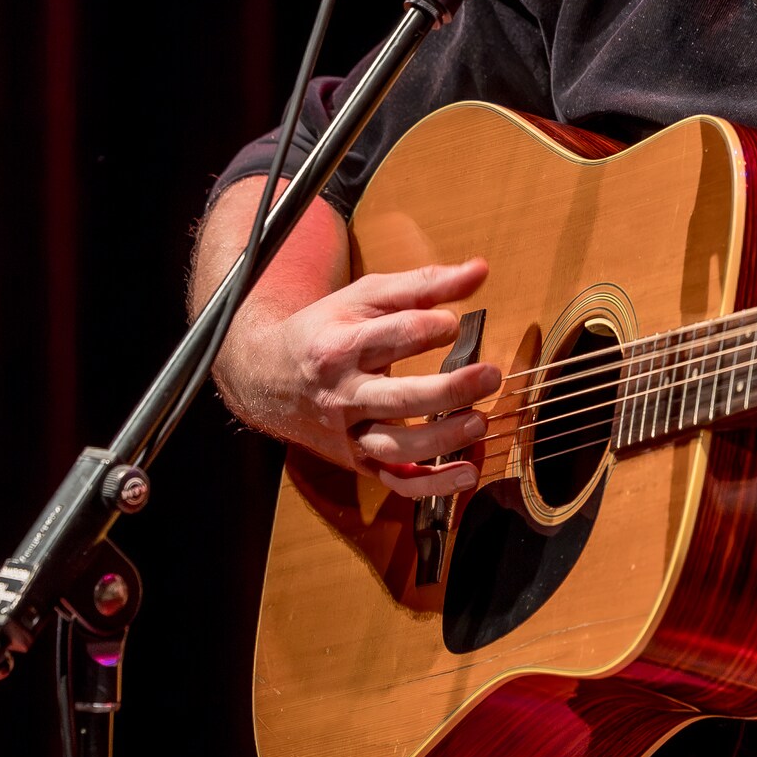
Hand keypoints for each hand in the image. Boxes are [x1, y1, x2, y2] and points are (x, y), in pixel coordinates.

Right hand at [235, 258, 499, 497]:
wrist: (266, 377)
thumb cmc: (324, 331)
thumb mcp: (365, 297)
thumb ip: (423, 285)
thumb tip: (479, 271)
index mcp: (342, 347)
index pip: (393, 336)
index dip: (432, 327)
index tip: (454, 322)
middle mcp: (343, 395)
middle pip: (397, 399)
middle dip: (448, 391)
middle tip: (489, 375)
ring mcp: (349, 434)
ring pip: (396, 449)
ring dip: (443, 440)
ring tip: (480, 423)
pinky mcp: (358, 461)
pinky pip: (396, 482)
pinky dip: (432, 485)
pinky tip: (466, 474)